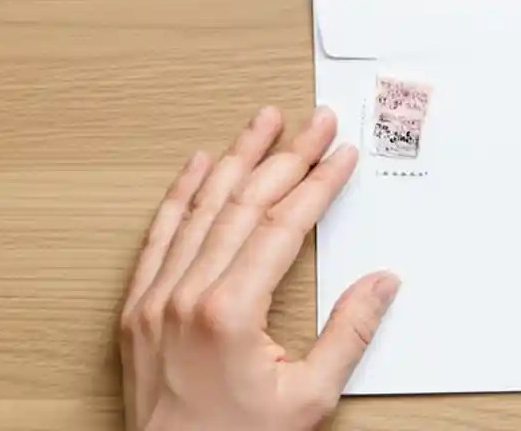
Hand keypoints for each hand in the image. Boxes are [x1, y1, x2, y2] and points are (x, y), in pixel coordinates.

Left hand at [119, 106, 398, 430]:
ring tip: (262, 122)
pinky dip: (180, 195)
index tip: (340, 156)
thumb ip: (349, 333)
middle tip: (314, 122)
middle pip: (245, 204)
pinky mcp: (138, 309)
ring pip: (201, 209)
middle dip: (286, 156)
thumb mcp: (309, 398)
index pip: (284, 226)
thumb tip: (383, 283)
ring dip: (235, 158)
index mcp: (230, 312)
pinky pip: (160, 235)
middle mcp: (186, 296)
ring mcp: (156, 299)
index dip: (318, 184)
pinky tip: (197, 165)